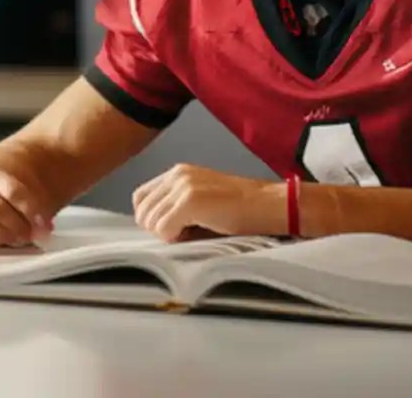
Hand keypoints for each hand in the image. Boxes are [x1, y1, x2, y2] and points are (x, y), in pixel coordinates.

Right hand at [0, 167, 54, 253]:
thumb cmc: (13, 192)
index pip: (11, 189)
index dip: (30, 208)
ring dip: (1, 235)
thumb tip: (44, 229)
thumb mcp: (29, 189)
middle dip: (16, 225)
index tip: (45, 222)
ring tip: (17, 240)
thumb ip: (39, 206)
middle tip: (31, 235)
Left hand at [132, 164, 279, 241]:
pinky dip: (176, 239)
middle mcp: (177, 175)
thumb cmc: (242, 210)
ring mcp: (183, 186)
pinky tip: (198, 234)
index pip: (140, 198)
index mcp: (178, 172)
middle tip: (186, 233)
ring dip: (168, 234)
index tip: (173, 227)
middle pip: (142, 212)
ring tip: (195, 231)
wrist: (271, 205)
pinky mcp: (190, 201)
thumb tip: (153, 227)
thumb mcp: (203, 199)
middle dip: (159, 229)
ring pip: (151, 222)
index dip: (152, 218)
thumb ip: (175, 206)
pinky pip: (164, 230)